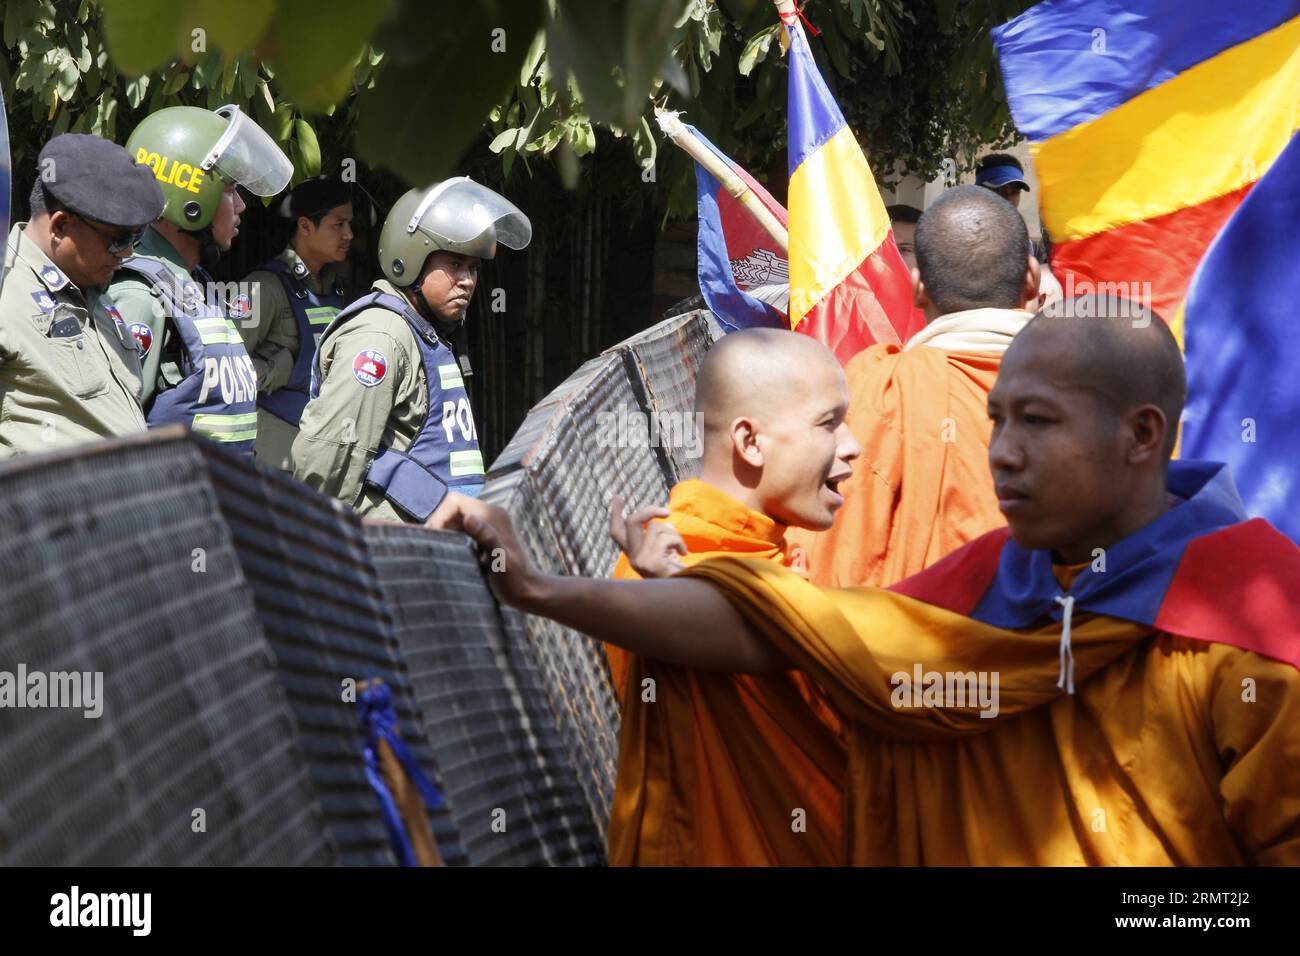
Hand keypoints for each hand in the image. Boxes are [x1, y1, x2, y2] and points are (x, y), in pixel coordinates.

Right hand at [426, 492, 545, 609]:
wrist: (528, 591)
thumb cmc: (515, 578)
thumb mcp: (500, 559)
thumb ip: (486, 537)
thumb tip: (468, 518)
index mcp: (492, 515)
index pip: (456, 502)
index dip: (440, 515)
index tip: (433, 535)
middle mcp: (490, 514)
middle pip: (454, 508)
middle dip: (440, 523)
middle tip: (431, 544)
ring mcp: (487, 524)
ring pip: (456, 519)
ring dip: (445, 531)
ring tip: (437, 549)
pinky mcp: (485, 535)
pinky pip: (462, 529)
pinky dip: (452, 537)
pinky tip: (449, 552)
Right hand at [609, 494, 686, 578]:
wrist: (684, 597)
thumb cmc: (677, 574)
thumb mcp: (666, 551)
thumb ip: (660, 536)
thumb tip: (666, 520)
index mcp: (633, 554)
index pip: (617, 532)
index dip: (615, 514)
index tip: (617, 497)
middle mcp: (633, 558)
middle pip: (632, 522)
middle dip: (649, 511)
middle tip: (667, 511)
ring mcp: (640, 561)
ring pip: (655, 528)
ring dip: (673, 534)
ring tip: (681, 549)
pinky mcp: (651, 563)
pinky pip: (666, 538)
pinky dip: (679, 542)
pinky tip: (683, 554)